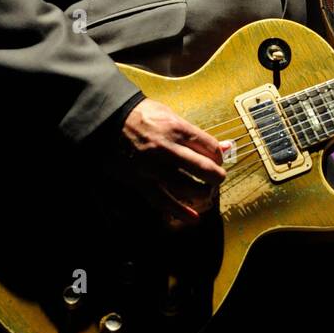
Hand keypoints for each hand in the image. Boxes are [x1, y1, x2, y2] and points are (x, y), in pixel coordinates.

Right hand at [114, 98, 226, 227]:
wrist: (109, 121)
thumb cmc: (140, 115)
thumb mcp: (171, 115)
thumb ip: (196, 133)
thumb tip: (224, 146)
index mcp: (176, 129)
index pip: (210, 148)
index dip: (219, 156)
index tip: (216, 159)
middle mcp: (168, 149)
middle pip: (205, 169)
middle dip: (217, 176)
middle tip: (216, 178)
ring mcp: (154, 168)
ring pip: (189, 188)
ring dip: (203, 194)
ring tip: (206, 193)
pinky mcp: (142, 181)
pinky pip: (164, 201)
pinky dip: (180, 212)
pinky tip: (192, 217)